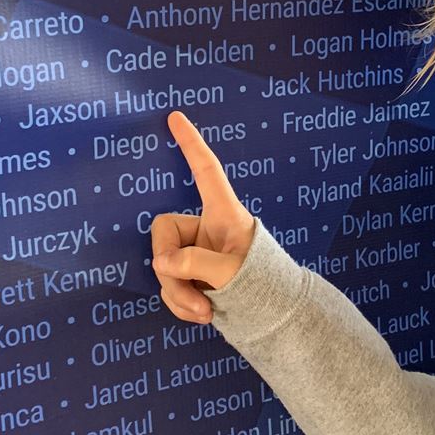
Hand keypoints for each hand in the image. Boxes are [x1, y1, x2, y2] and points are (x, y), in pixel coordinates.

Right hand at [150, 112, 255, 323]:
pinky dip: (180, 303)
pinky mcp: (190, 275)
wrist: (272, 318)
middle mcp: (206, 228)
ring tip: (205, 312)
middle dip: (171, 270)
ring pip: (163, 266)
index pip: (206, 172)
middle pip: (164, 234)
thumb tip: (161, 262)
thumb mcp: (231, 273)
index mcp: (224, 215)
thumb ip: (195, 263)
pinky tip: (203, 314)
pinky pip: (169, 285)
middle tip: (194, 296)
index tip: (176, 117)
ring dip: (177, 294)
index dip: (192, 144)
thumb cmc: (262, 286)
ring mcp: (195, 252)